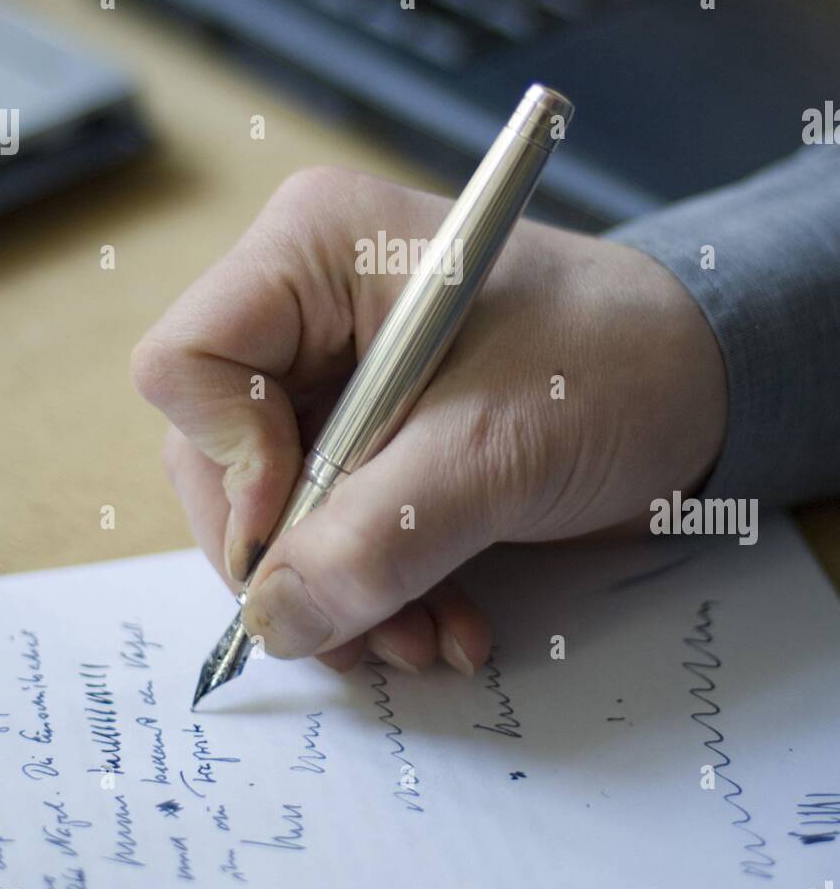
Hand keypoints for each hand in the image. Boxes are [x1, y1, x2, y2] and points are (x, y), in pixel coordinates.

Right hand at [131, 168, 726, 675]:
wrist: (699, 385)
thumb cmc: (612, 363)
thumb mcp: (497, 449)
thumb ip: (382, 536)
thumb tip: (274, 620)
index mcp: (313, 250)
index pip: (188, 362)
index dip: (231, 462)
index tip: (305, 533)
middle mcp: (304, 306)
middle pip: (216, 451)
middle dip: (291, 557)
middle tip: (360, 630)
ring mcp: (332, 372)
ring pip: (270, 506)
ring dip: (339, 590)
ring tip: (420, 638)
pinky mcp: (366, 432)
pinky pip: (324, 525)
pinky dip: (373, 586)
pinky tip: (440, 621)